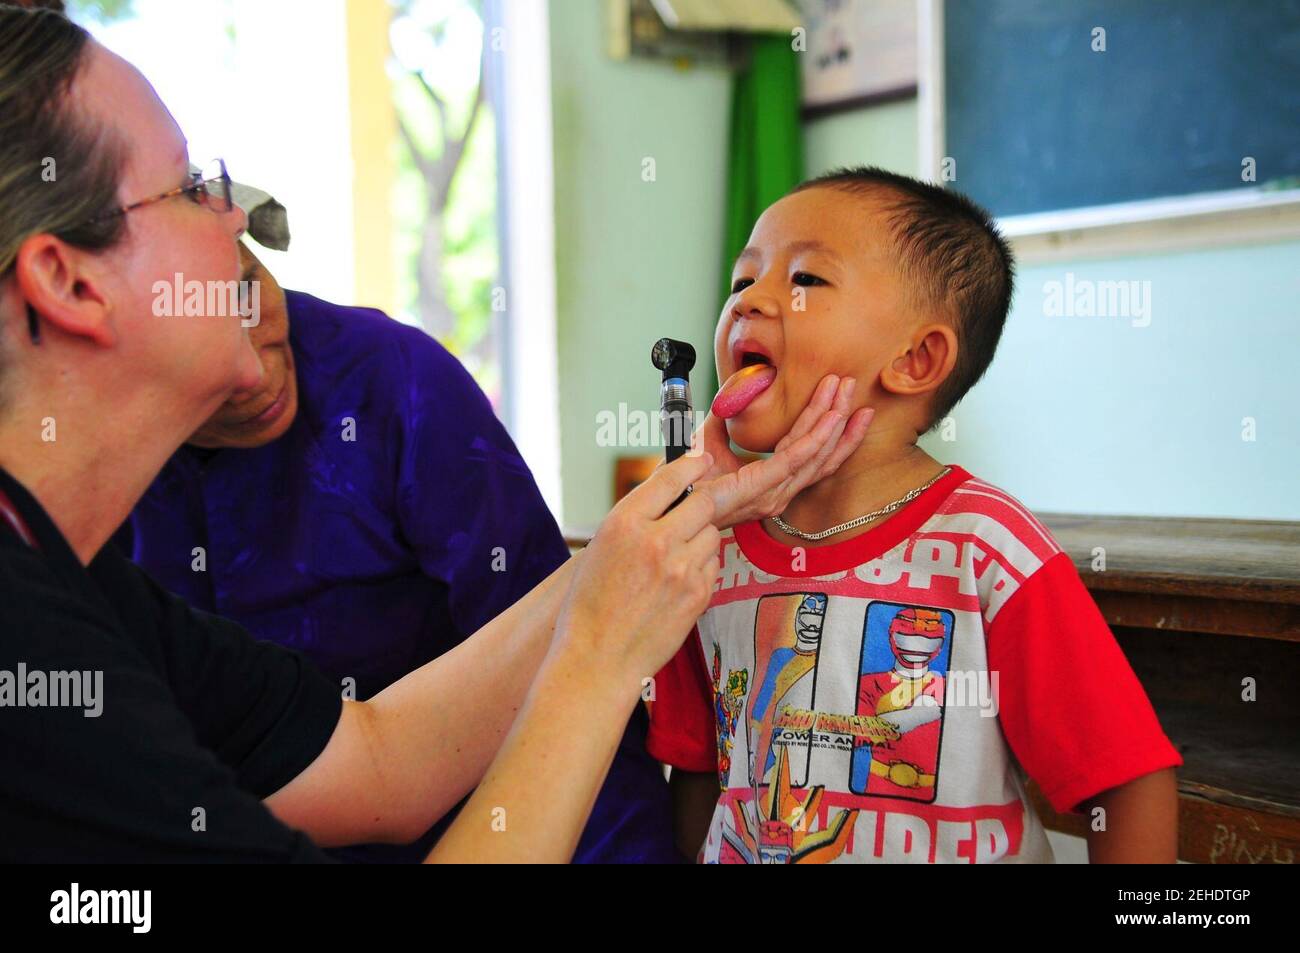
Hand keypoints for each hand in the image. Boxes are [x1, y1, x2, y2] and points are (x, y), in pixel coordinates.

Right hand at [555, 451, 721, 685]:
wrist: (597, 659)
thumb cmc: (590, 605)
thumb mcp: (601, 548)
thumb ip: (635, 519)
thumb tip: (668, 493)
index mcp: (624, 523)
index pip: (671, 478)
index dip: (690, 464)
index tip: (700, 460)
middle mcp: (656, 541)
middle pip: (703, 501)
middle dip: (703, 502)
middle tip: (697, 508)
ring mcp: (681, 569)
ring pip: (711, 534)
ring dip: (700, 538)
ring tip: (674, 559)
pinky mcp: (698, 594)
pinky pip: (713, 564)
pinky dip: (702, 567)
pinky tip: (677, 583)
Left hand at [691, 375, 873, 528]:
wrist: (671, 498)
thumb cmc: (689, 480)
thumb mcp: (711, 441)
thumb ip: (726, 418)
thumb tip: (733, 392)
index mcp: (773, 484)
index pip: (812, 454)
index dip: (832, 428)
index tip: (843, 400)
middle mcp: (780, 492)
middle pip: (822, 453)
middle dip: (840, 417)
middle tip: (851, 384)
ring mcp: (775, 493)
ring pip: (815, 452)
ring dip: (833, 419)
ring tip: (845, 391)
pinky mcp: (763, 487)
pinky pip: (796, 458)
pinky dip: (817, 436)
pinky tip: (832, 416)